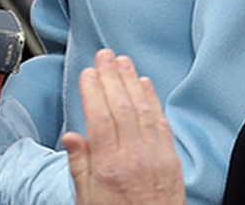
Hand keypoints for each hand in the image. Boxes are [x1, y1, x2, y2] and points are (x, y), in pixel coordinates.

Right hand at [62, 50, 185, 204]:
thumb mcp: (86, 200)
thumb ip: (80, 166)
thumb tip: (72, 138)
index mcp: (110, 167)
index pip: (100, 117)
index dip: (94, 91)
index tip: (87, 73)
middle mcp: (135, 158)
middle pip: (122, 107)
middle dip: (112, 77)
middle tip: (104, 55)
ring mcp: (156, 157)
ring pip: (143, 109)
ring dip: (132, 81)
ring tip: (122, 61)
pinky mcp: (172, 160)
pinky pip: (162, 123)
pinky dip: (153, 100)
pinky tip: (146, 85)